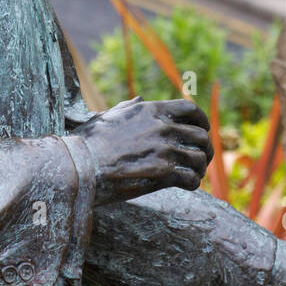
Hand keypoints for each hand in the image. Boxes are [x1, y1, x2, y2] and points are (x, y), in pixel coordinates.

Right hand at [77, 95, 213, 203]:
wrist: (79, 165)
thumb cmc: (89, 142)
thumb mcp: (108, 116)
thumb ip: (129, 108)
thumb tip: (139, 100)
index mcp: (151, 111)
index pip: (190, 109)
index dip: (202, 120)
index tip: (203, 130)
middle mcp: (162, 128)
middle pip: (201, 135)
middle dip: (206, 148)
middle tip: (201, 159)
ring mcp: (164, 150)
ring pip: (199, 158)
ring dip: (200, 168)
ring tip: (193, 174)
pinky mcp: (162, 173)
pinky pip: (191, 178)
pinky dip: (193, 182)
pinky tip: (185, 185)